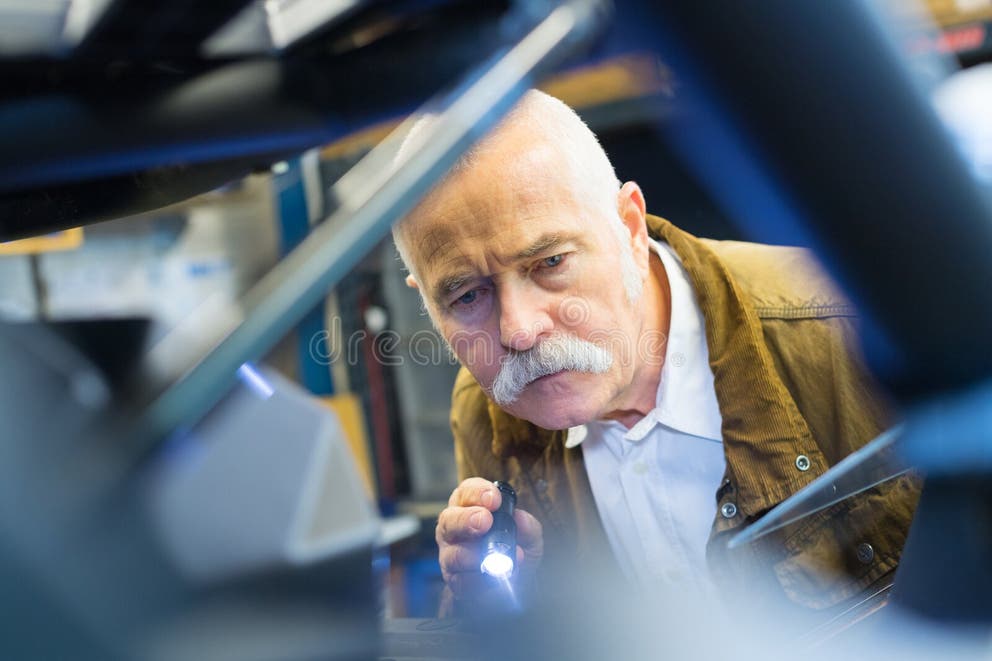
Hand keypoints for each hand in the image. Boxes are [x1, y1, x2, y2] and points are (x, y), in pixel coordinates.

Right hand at [436, 477, 543, 599]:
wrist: (510, 585)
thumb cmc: (514, 548)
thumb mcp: (529, 536)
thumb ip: (528, 526)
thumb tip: (521, 520)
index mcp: (469, 506)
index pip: (467, 492)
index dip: (478, 493)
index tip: (495, 500)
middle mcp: (454, 527)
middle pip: (450, 519)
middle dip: (467, 519)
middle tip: (485, 522)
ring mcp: (450, 554)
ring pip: (454, 553)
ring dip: (476, 556)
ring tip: (498, 559)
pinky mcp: (454, 580)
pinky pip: (462, 580)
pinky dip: (480, 580)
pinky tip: (494, 578)